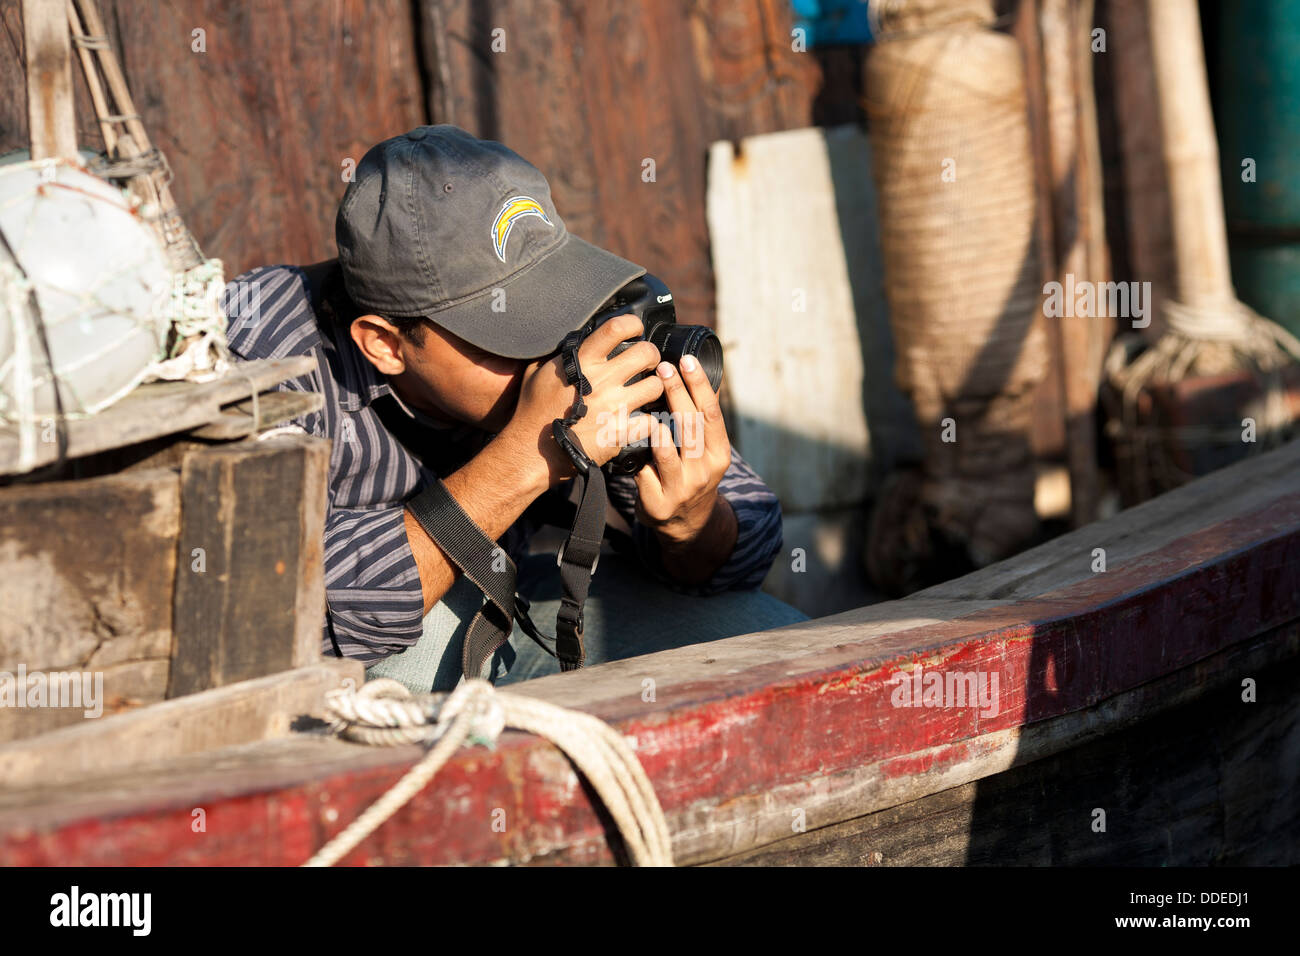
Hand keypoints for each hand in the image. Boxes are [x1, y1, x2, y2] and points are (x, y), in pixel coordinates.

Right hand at [498, 314, 664, 488]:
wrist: (531, 452)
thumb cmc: (532, 412)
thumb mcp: (536, 372)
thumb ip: (556, 355)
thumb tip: (567, 341)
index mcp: (582, 361)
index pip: (616, 328)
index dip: (632, 324)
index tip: (636, 330)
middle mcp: (602, 380)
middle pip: (646, 354)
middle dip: (652, 356)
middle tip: (647, 363)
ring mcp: (613, 407)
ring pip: (656, 386)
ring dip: (654, 388)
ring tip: (646, 392)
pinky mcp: (619, 433)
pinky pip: (651, 421)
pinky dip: (649, 421)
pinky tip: (641, 421)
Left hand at [634, 354, 732, 546]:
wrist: (687, 523)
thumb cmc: (692, 475)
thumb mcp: (706, 452)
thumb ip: (700, 423)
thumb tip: (693, 375)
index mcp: (719, 453)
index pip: (711, 413)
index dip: (699, 385)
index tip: (687, 360)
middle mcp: (704, 471)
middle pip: (690, 426)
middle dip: (677, 393)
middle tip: (663, 367)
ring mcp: (681, 488)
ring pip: (665, 450)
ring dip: (654, 423)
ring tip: (645, 401)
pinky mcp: (658, 502)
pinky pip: (643, 471)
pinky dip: (636, 454)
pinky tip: (627, 437)